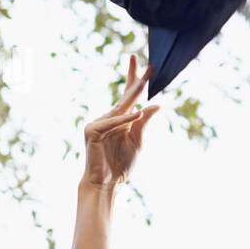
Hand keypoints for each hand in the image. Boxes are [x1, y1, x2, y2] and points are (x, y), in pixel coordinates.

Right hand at [81, 56, 160, 189]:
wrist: (107, 182)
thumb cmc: (122, 163)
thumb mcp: (138, 141)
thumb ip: (145, 123)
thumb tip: (157, 104)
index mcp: (121, 119)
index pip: (130, 96)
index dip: (137, 81)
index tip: (148, 66)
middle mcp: (109, 118)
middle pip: (126, 97)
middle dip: (138, 81)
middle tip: (150, 66)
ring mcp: (99, 123)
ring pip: (121, 110)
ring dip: (134, 102)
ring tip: (145, 88)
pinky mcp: (92, 131)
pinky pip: (111, 122)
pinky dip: (124, 120)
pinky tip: (136, 114)